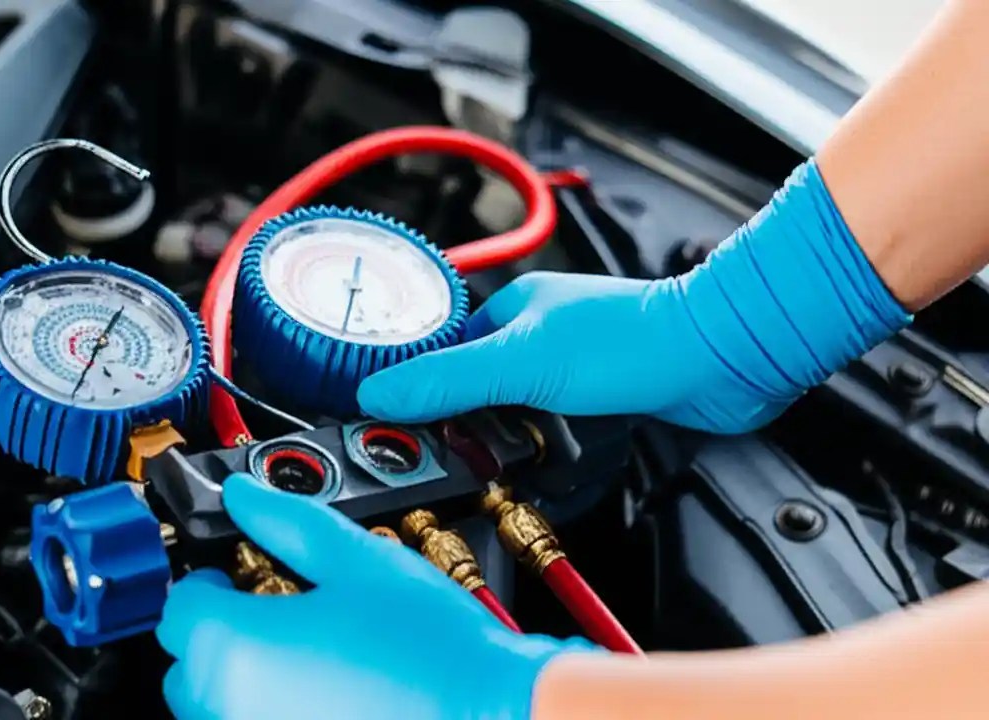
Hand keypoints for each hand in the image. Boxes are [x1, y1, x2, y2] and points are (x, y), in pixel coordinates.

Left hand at [157, 473, 593, 719]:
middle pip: (188, 664)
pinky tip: (323, 691)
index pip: (180, 608)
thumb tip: (243, 495)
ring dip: (241, 678)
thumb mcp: (356, 558)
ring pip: (217, 707)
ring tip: (304, 654)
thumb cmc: (431, 648)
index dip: (210, 582)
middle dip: (221, 633)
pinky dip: (270, 710)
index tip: (239, 576)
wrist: (490, 713)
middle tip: (275, 612)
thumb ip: (286, 521)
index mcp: (234, 648)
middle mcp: (230, 707)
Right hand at [358, 161, 910, 433]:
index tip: (399, 428)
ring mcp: (572, 368)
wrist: (726, 357)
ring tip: (507, 466)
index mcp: (511, 311)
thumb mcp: (523, 362)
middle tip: (460, 460)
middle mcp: (539, 336)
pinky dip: (549, 451)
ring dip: (513, 443)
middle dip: (470, 428)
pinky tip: (549, 465)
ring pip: (517, 415)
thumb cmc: (638, 338)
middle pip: (477, 390)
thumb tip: (378, 390)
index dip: (420, 393)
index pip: (443, 356)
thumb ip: (448, 379)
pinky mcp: (602, 398)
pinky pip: (556, 431)